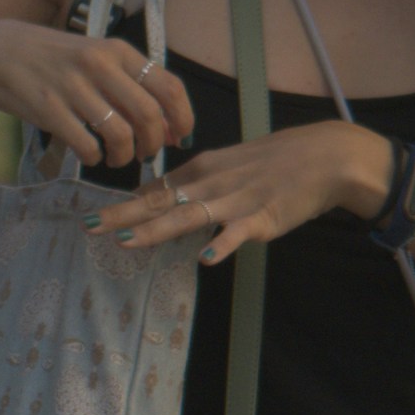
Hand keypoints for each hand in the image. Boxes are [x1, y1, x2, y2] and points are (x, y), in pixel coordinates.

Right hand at [0, 17, 190, 170]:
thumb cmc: (53, 58)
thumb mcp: (94, 59)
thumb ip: (128, 87)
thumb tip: (166, 127)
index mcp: (118, 50)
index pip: (168, 86)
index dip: (182, 118)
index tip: (179, 138)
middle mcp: (99, 65)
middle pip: (148, 114)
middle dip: (153, 143)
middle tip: (145, 154)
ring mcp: (73, 87)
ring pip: (120, 134)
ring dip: (124, 156)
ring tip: (116, 159)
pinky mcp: (48, 109)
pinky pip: (86, 144)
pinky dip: (94, 157)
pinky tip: (90, 155)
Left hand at [88, 118, 385, 265]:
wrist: (326, 155)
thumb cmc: (276, 161)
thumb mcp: (229, 165)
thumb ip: (195, 183)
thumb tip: (160, 197)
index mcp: (202, 170)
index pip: (155, 188)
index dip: (123, 203)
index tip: (91, 214)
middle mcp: (212, 183)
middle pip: (161, 201)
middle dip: (123, 216)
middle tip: (88, 226)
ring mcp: (236, 200)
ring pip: (190, 216)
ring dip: (157, 230)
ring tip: (128, 242)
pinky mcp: (263, 217)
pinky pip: (239, 233)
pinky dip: (223, 244)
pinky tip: (206, 258)